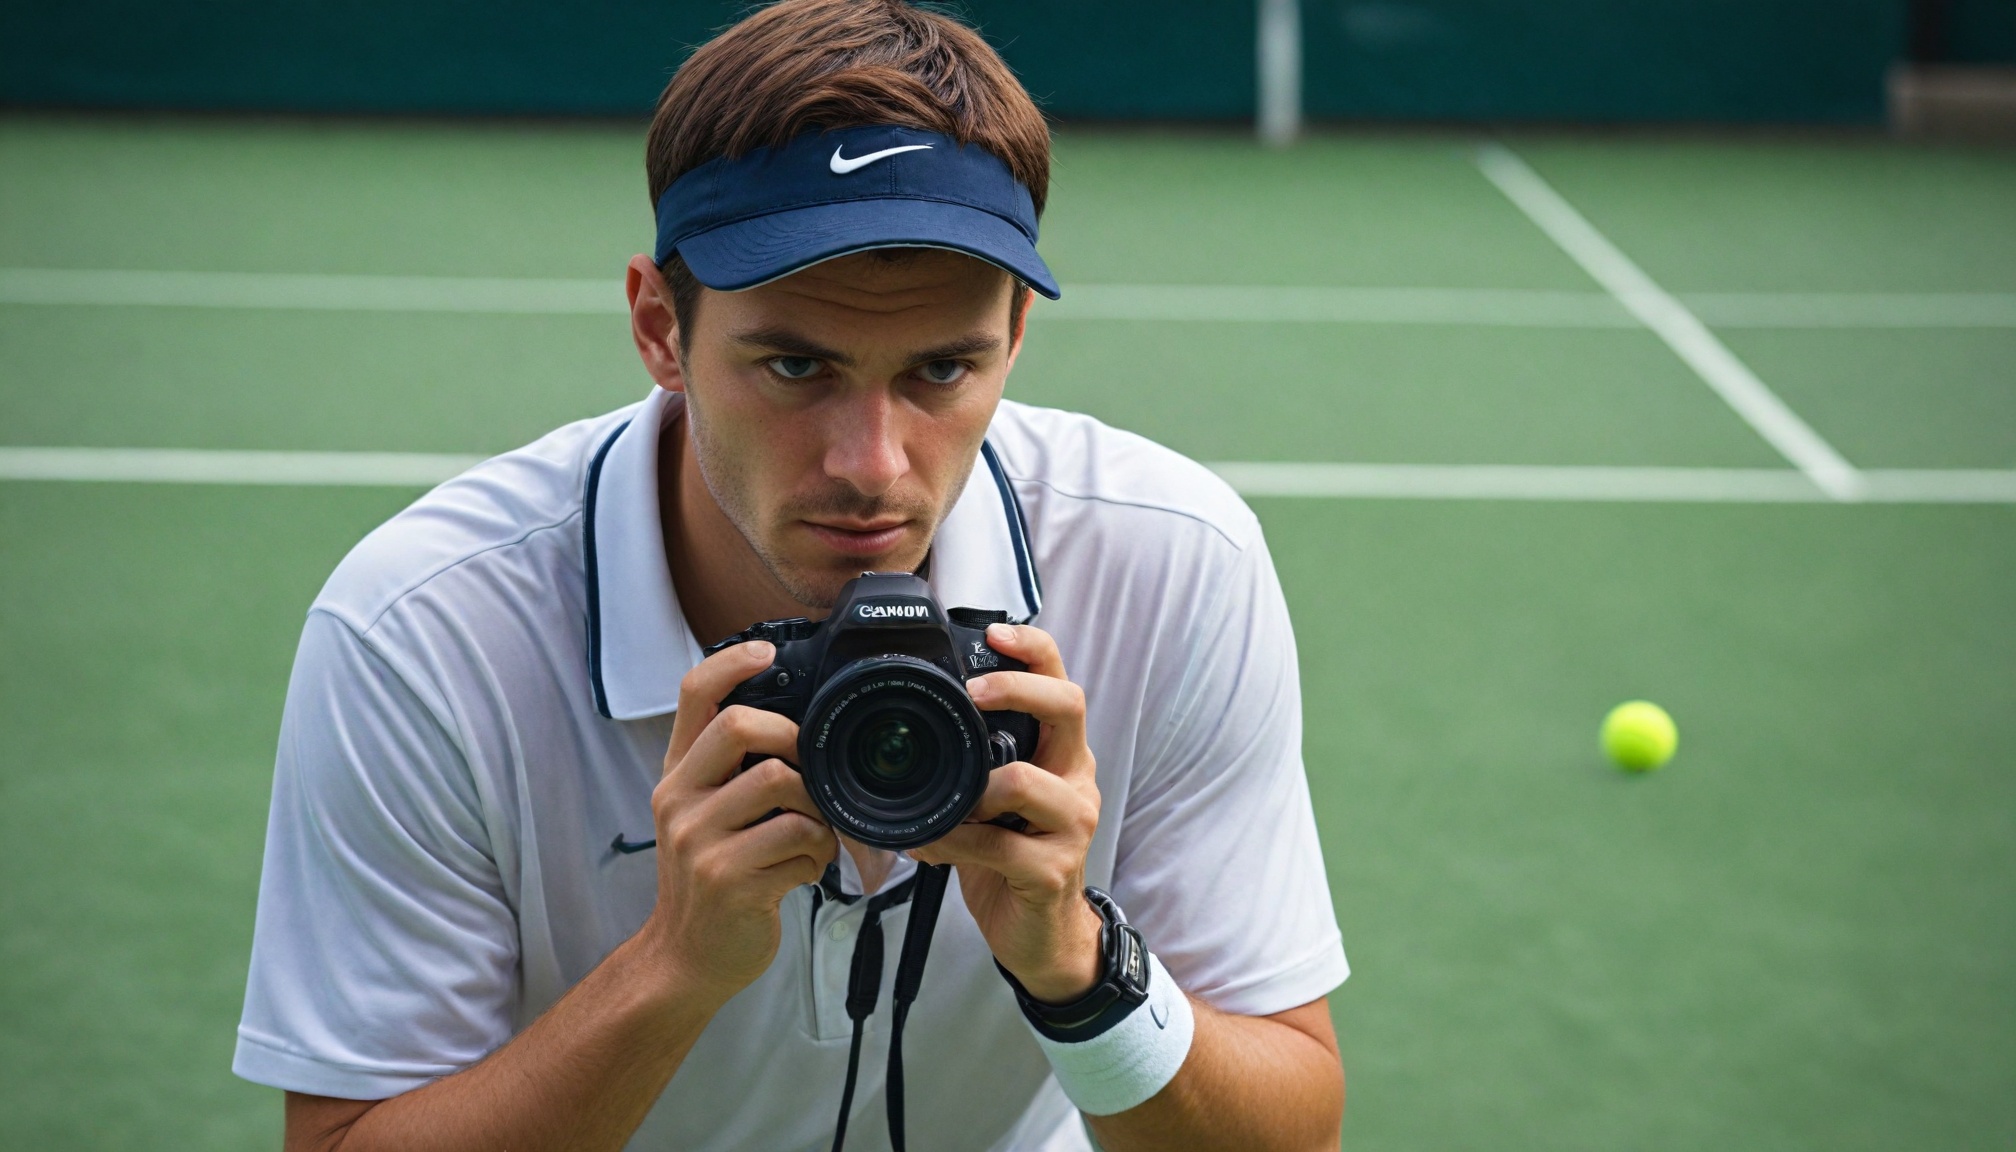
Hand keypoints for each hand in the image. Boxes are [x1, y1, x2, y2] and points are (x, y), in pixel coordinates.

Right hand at [637, 641, 837, 1006]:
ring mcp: (698, 840)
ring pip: (779, 782)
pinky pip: (797, 840)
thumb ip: (733, 772)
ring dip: (816, 807)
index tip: (767, 650)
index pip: (691, 696)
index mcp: (677, 775)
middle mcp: (679, 800)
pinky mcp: (727, 878)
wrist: (687, 958)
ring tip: (814, 833)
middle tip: (814, 772)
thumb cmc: (712, 880)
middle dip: (794, 739)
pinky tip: (805, 870)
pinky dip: (817, 854)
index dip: (731, 663)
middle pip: (739, 726)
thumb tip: (799, 729)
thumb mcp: (705, 816)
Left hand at [912, 624, 1103, 1003]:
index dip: (1033, 649)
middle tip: (971, 693)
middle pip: (1068, 707)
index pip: (1061, 682)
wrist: (1040, 935)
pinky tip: (928, 844)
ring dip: (972, 787)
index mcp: (1061, 753)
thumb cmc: (1011, 857)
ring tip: (941, 798)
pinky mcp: (1052, 869)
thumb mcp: (994, 799)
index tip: (994, 631)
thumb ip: (973, 760)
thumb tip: (912, 720)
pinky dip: (952, 840)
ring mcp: (1071, 823)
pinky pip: (998, 845)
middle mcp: (1074, 778)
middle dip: (1016, 688)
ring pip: (1028, 781)